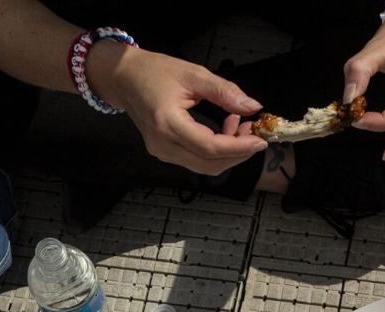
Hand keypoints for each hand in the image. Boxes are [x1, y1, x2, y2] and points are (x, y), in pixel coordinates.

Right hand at [88, 44, 266, 175]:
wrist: (124, 78)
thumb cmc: (154, 72)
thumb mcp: (193, 74)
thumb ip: (224, 92)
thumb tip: (252, 107)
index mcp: (167, 123)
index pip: (210, 148)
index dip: (239, 148)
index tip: (260, 140)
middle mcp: (162, 144)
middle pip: (209, 164)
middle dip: (238, 153)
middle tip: (254, 133)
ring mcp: (161, 152)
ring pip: (204, 167)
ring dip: (228, 153)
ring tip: (239, 127)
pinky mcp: (164, 153)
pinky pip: (195, 160)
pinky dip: (215, 152)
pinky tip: (223, 132)